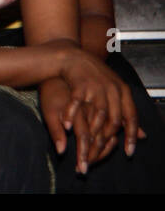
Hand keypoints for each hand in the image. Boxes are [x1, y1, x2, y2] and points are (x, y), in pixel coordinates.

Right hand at [45, 48, 141, 172]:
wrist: (72, 56)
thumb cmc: (93, 75)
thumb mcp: (115, 91)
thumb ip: (127, 113)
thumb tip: (143, 136)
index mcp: (123, 91)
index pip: (131, 117)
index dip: (131, 135)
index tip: (129, 152)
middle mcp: (112, 89)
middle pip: (114, 120)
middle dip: (107, 140)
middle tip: (100, 155)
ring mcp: (96, 87)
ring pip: (98, 115)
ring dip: (91, 132)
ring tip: (85, 146)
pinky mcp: (80, 84)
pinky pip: (77, 104)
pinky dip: (71, 116)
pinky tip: (67, 127)